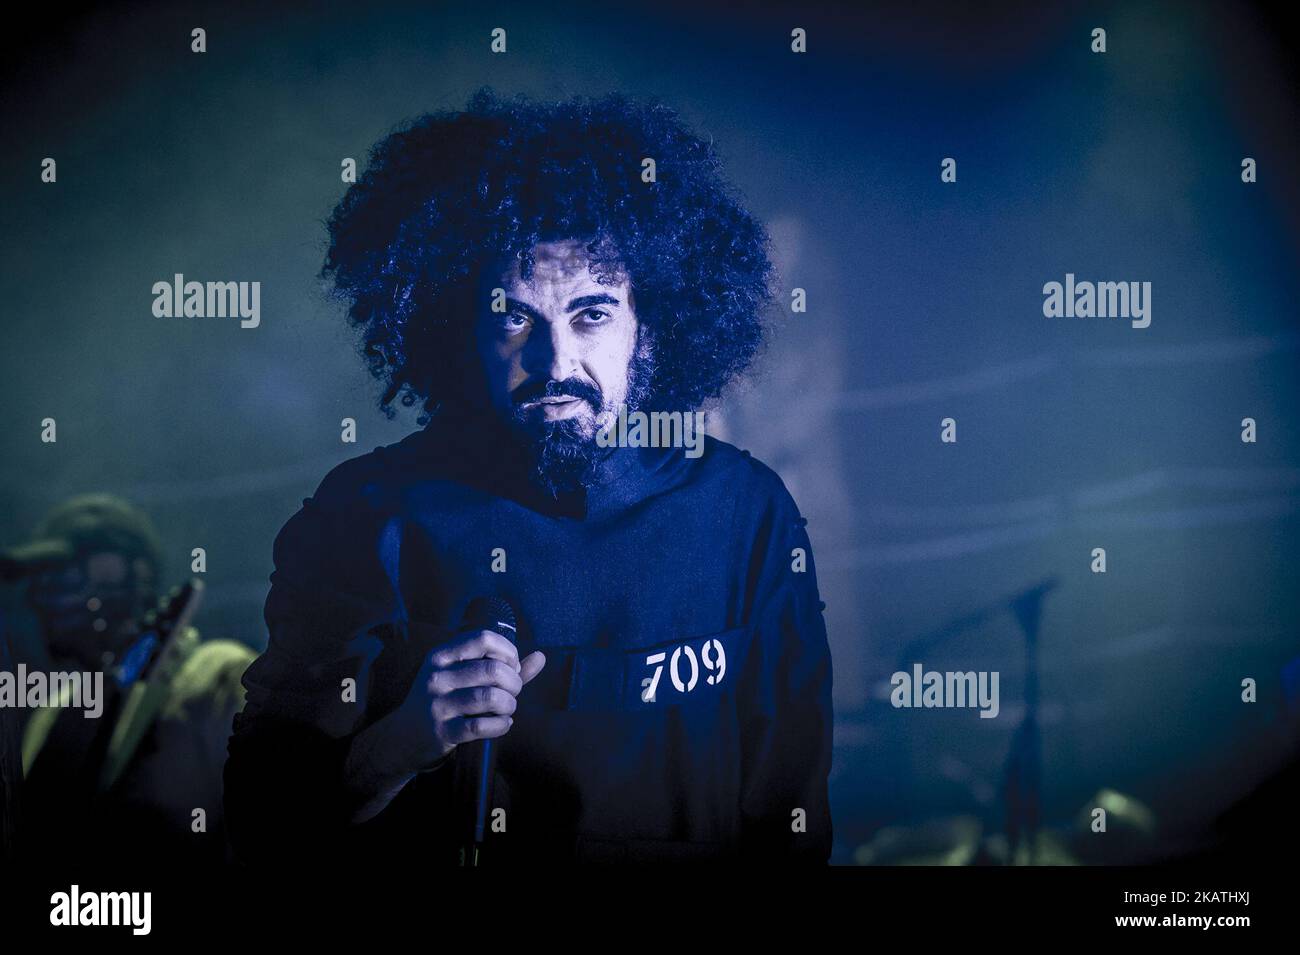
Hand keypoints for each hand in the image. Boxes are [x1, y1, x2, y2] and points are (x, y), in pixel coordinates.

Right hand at [344, 625, 544, 819]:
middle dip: (514, 682)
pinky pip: (482, 725)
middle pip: (493, 669)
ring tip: (508, 709)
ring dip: (510, 704)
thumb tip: (541, 656)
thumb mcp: (461, 678)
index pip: (483, 638)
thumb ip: (503, 667)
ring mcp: (438, 704)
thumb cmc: (441, 702)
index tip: (512, 667)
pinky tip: (502, 724)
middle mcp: (437, 676)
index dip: (507, 651)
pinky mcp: (442, 731)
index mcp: (442, 656)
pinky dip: (502, 725)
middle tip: (513, 693)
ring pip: (491, 697)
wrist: (402, 739)